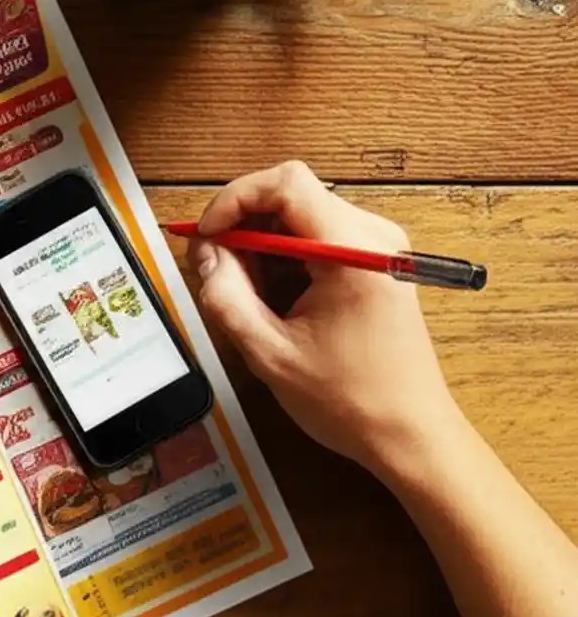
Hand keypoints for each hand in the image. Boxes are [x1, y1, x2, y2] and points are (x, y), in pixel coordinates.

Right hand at [189, 161, 466, 476]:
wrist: (411, 433)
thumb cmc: (351, 401)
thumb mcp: (270, 354)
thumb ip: (227, 298)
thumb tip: (204, 256)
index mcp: (354, 251)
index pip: (285, 183)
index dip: (233, 199)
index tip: (207, 237)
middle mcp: (372, 236)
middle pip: (291, 194)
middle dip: (242, 224)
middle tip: (213, 268)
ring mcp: (377, 247)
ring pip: (299, 214)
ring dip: (260, 243)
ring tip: (243, 292)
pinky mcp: (374, 262)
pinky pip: (315, 236)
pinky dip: (282, 256)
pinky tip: (270, 296)